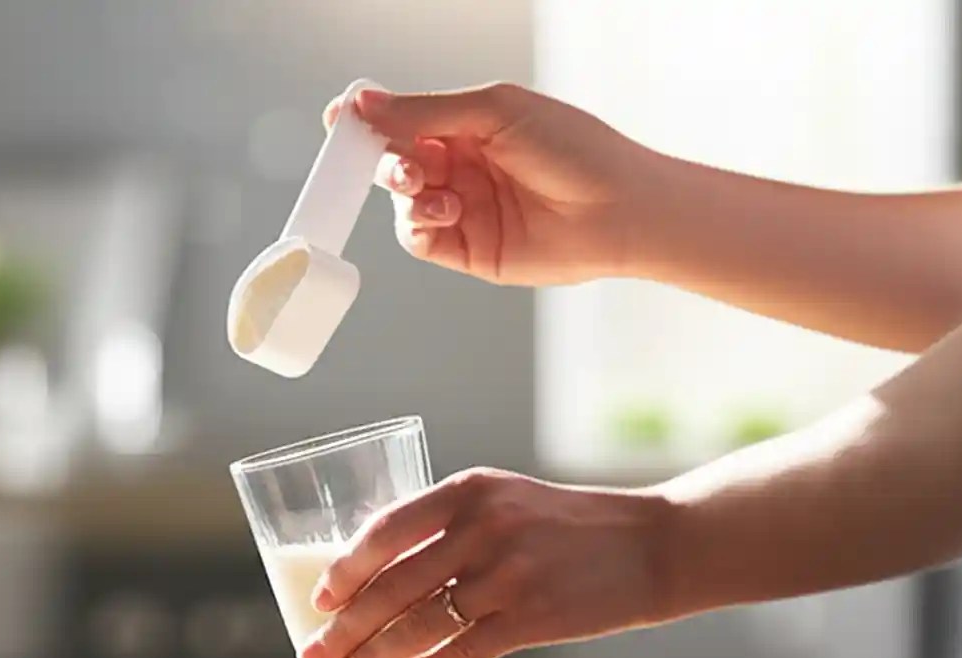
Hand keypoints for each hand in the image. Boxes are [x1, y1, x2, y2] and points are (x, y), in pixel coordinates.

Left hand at [298, 468, 671, 657]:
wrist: (650, 544)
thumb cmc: (571, 524)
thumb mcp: (507, 501)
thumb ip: (451, 524)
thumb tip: (383, 572)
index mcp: (470, 490)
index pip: (386, 530)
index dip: (345, 569)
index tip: (321, 599)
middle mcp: (484, 528)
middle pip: (393, 586)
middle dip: (345, 626)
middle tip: (315, 653)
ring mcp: (508, 574)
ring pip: (419, 624)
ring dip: (372, 655)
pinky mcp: (532, 617)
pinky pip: (460, 652)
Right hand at [324, 82, 661, 285]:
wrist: (621, 210)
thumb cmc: (573, 149)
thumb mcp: (495, 112)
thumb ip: (425, 112)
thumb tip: (361, 104)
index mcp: (468, 125)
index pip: (402, 119)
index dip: (369, 120)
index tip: (340, 119)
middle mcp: (462, 166)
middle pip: (394, 160)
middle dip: (383, 158)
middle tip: (398, 159)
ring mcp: (465, 208)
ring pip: (401, 201)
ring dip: (403, 190)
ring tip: (428, 186)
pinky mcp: (471, 250)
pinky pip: (419, 237)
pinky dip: (416, 224)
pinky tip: (441, 210)